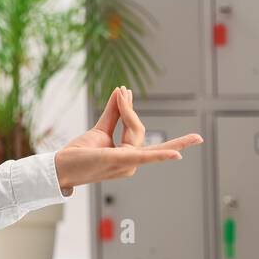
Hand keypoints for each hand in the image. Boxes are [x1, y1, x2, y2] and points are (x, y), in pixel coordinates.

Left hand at [54, 86, 201, 193]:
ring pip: (137, 135)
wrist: (59, 168)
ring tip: (130, 98)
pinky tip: (176, 155)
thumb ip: (112, 113)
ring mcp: (126, 165)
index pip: (135, 128)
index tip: (122, 90)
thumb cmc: (78, 154)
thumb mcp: (98, 130)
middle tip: (199, 138)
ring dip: (128, 112)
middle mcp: (130, 163)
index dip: (129, 108)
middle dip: (176, 140)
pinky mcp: (119, 162)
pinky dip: (160, 155)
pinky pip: (142, 156)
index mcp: (127, 156)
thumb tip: (121, 92)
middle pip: (145, 136)